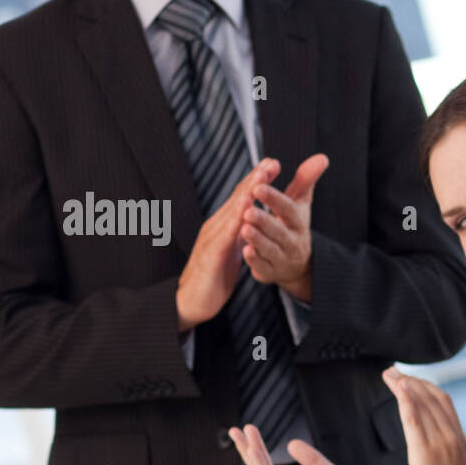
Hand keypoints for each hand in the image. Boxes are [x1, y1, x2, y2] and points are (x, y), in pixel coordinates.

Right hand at [176, 160, 278, 329]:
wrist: (191, 302)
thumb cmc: (214, 276)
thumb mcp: (234, 250)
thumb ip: (242, 233)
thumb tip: (253, 218)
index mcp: (224, 226)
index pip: (242, 198)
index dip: (257, 180)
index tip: (273, 164)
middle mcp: (216, 227)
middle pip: (237, 198)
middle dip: (255, 179)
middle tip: (271, 162)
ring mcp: (212, 239)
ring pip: (232, 212)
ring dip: (247, 193)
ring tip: (262, 178)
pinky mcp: (210, 256)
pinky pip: (225, 237)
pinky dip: (236, 222)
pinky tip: (246, 212)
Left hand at [242, 152, 327, 300]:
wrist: (297, 264)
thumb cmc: (293, 226)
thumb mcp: (300, 203)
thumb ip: (306, 180)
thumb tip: (322, 157)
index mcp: (298, 221)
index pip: (288, 209)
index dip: (274, 199)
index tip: (259, 187)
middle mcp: (292, 240)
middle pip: (279, 231)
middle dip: (264, 221)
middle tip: (248, 211)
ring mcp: (282, 258)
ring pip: (270, 249)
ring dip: (257, 239)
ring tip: (244, 228)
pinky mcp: (270, 272)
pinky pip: (263, 267)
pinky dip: (254, 260)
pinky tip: (245, 250)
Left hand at [382, 367, 465, 464]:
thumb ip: (449, 459)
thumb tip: (441, 457)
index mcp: (461, 441)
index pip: (444, 404)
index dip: (427, 388)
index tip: (411, 381)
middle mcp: (452, 437)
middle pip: (433, 397)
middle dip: (412, 381)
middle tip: (394, 372)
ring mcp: (441, 442)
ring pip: (423, 403)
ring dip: (405, 384)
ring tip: (389, 374)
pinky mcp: (425, 451)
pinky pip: (414, 418)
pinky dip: (405, 398)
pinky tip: (397, 386)